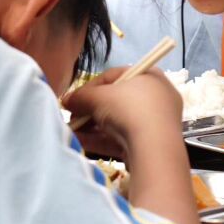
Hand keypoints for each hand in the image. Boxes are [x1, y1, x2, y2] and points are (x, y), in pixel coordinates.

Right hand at [62, 66, 183, 151]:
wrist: (154, 148)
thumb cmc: (128, 109)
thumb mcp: (98, 97)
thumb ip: (80, 97)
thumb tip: (67, 101)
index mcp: (150, 76)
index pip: (114, 76)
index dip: (90, 87)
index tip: (73, 99)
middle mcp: (157, 97)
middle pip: (116, 101)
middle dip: (90, 110)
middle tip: (72, 118)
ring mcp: (156, 122)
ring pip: (118, 122)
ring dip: (92, 127)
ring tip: (72, 133)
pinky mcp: (151, 145)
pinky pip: (123, 138)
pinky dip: (101, 140)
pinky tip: (81, 143)